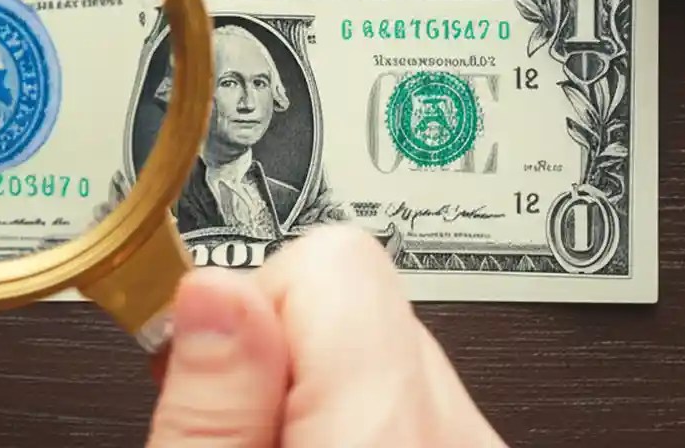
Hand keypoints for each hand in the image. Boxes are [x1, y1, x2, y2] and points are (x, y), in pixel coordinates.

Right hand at [146, 226, 506, 446]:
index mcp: (391, 427)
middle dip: (284, 348)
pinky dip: (363, 424)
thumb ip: (210, 401)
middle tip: (236, 425)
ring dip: (324, 389)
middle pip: (361, 299)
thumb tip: (210, 290)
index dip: (250, 300)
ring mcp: (474, 446)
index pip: (334, 255)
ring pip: (387, 353)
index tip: (210, 364)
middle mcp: (458, 432)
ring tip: (276, 447)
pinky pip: (414, 402)